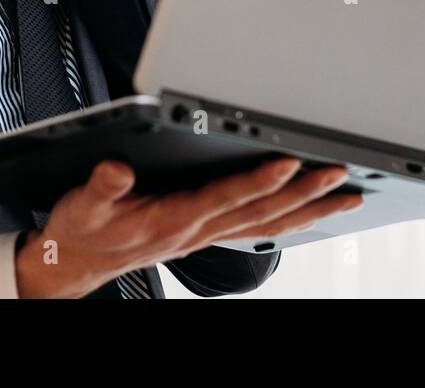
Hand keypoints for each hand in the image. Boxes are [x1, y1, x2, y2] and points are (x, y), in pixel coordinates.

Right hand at [13, 156, 365, 297]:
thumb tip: (117, 168)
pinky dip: (291, 219)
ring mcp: (206, 234)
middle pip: (263, 212)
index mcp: (173, 218)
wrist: (77, 261)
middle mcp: (198, 229)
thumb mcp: (84, 204)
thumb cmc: (84, 230)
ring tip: (347, 196)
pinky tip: (311, 210)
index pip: (226, 197)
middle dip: (306, 195)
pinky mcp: (207, 233)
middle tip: (342, 176)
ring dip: (310, 210)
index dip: (259, 180)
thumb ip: (103, 186)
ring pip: (269, 224)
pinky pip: (260, 229)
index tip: (290, 162)